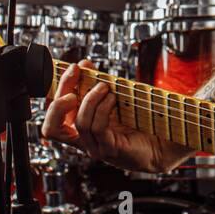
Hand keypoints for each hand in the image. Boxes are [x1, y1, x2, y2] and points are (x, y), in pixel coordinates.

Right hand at [41, 59, 186, 172]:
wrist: (162, 142)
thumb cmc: (137, 121)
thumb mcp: (112, 98)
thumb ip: (96, 83)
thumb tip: (84, 64)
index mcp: (78, 127)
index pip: (53, 114)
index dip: (57, 89)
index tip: (73, 67)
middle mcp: (82, 139)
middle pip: (52, 125)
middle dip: (62, 93)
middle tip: (76, 73)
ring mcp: (95, 146)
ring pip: (79, 123)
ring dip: (90, 99)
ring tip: (105, 87)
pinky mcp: (110, 149)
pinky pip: (98, 128)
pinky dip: (103, 109)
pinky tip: (113, 99)